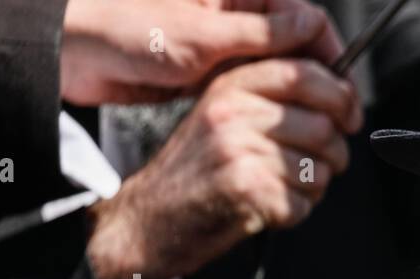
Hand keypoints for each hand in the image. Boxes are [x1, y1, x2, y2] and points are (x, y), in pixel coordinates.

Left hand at [61, 0, 343, 104]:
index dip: (330, 53)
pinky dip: (267, 104)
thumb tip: (309, 25)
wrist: (75, 52)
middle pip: (296, 45)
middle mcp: (235, 11)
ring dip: (295, 97)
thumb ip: (260, 33)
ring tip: (315, 126)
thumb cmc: (126, 29)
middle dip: (318, 80)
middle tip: (337, 117)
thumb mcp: (201, 35)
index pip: (305, 17)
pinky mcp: (210, 66)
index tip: (345, 89)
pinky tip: (278, 125)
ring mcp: (223, 39)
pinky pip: (252, 84)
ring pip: (277, 68)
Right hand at [85, 57, 362, 278]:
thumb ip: (273, 101)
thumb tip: (342, 102)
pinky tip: (267, 208)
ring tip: (281, 188)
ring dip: (313, 188)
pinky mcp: (249, 190)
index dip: (342, 97)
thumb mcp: (225, 117)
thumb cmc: (197, 172)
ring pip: (319, 169)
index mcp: (232, 86)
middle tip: (324, 165)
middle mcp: (235, 112)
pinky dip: (295, 213)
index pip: (305, 74)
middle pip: (324, 127)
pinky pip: (303, 203)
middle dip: (335, 154)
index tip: (352, 117)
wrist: (153, 218)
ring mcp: (241, 151)